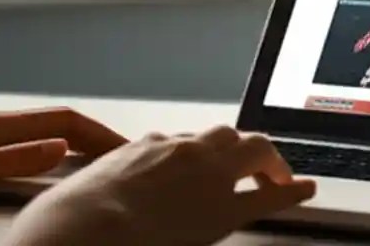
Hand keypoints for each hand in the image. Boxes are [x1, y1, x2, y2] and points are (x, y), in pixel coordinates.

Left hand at [0, 107, 126, 202]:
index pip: (65, 122)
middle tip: (123, 154)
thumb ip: (13, 157)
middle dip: (94, 134)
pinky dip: (47, 145)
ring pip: (39, 127)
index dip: (99, 134)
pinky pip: (21, 136)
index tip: (127, 150)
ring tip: (93, 157)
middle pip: (57, 121)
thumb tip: (64, 147)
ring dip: (72, 139)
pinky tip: (39, 159)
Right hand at [1, 126, 315, 245]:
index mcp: (141, 149)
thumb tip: (71, 208)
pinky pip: (270, 193)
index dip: (193, 155)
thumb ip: (94, 191)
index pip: (177, 144)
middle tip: (250, 164)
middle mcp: (177, 151)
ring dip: (266, 159)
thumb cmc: (63, 225)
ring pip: (250, 150)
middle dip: (239, 148)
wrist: (80, 233)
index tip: (198, 162)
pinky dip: (292, 188)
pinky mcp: (223, 210)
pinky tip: (306, 190)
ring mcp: (204, 176)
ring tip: (279, 174)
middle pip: (221, 136)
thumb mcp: (71, 197)